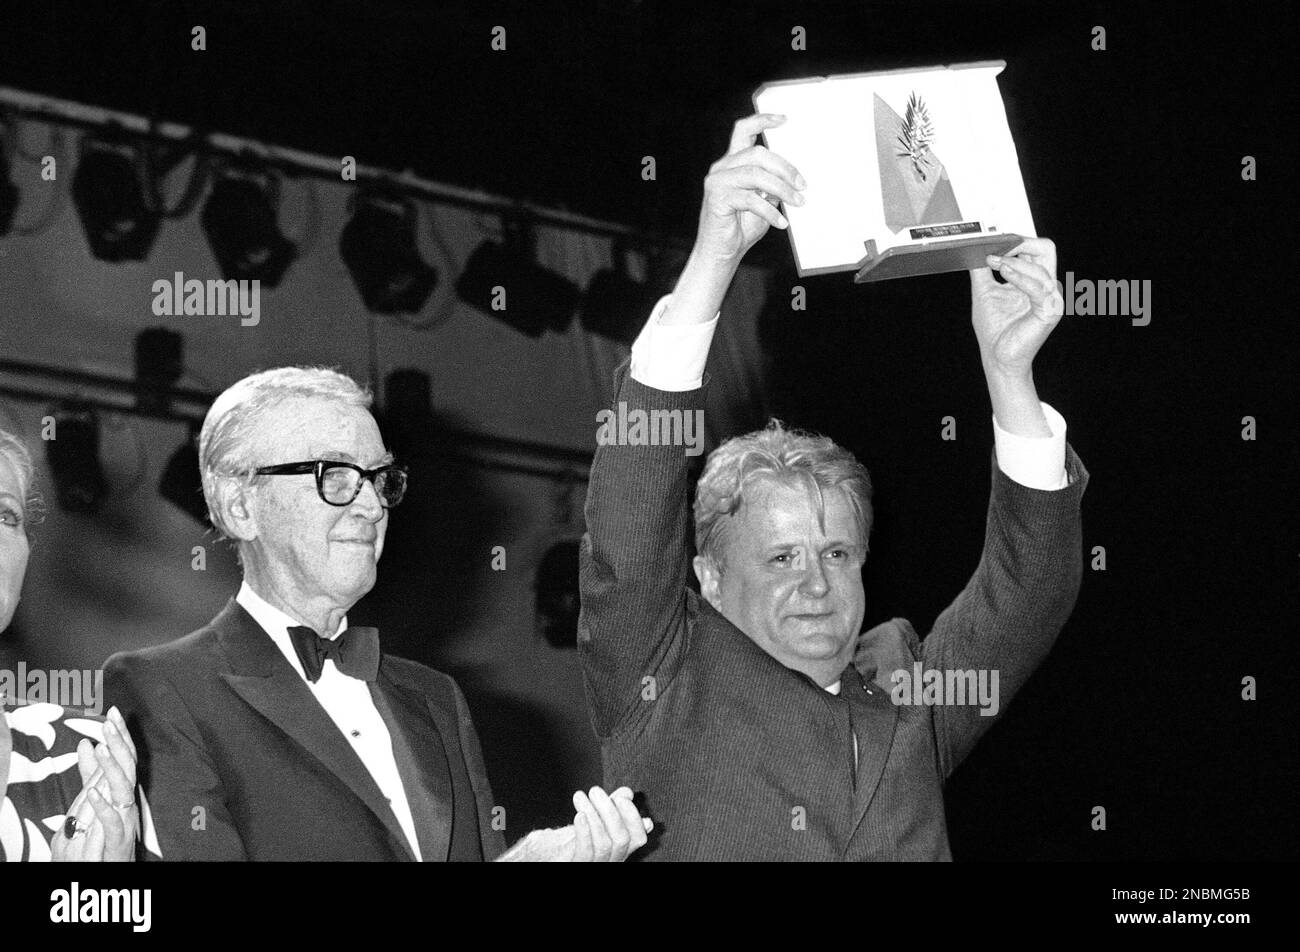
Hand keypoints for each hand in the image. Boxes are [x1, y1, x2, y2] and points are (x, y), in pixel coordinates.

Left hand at [51, 707, 139, 861]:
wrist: (110, 872)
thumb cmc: (105, 836)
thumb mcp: (96, 796)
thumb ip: (90, 772)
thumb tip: (85, 742)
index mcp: (122, 791)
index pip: (124, 758)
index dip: (119, 735)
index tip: (112, 712)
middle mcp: (128, 802)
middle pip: (128, 767)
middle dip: (119, 743)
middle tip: (109, 721)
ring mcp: (126, 820)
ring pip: (124, 789)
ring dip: (112, 768)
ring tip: (100, 747)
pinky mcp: (119, 841)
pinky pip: (114, 821)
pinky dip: (104, 806)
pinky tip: (94, 793)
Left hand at [496, 786, 652, 861]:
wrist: (547, 858)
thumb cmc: (569, 841)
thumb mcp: (593, 821)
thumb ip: (611, 808)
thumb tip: (627, 792)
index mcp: (618, 851)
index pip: (638, 837)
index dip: (633, 816)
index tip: (622, 797)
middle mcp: (610, 862)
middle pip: (622, 839)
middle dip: (610, 810)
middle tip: (595, 791)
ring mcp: (595, 866)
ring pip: (605, 845)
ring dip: (594, 815)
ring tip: (580, 797)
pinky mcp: (577, 867)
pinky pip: (585, 854)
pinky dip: (585, 832)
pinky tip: (579, 815)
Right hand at [694, 113, 804, 265]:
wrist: (721, 253)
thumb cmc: (743, 227)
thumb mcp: (764, 201)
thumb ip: (773, 185)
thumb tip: (796, 176)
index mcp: (732, 162)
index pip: (743, 131)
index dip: (762, 121)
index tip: (785, 120)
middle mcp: (722, 168)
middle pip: (757, 154)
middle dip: (784, 168)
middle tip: (802, 185)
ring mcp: (717, 182)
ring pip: (755, 175)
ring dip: (781, 189)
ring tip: (798, 203)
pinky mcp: (717, 199)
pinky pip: (750, 199)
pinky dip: (770, 211)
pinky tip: (781, 222)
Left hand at [970, 237, 1063, 378]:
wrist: (998, 358)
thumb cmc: (994, 328)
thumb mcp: (984, 291)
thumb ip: (981, 269)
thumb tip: (973, 247)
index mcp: (1034, 280)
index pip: (1036, 249)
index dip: (1016, 241)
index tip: (993, 241)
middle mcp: (1046, 287)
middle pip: (1046, 249)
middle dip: (1021, 243)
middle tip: (998, 245)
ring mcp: (1051, 299)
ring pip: (1039, 267)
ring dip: (1013, 261)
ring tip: (992, 262)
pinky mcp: (1050, 312)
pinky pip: (1038, 288)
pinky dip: (1020, 277)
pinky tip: (1003, 271)